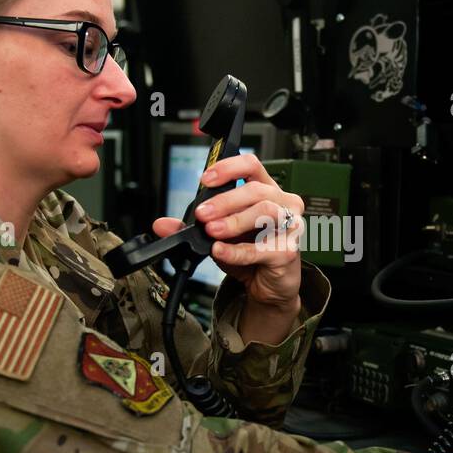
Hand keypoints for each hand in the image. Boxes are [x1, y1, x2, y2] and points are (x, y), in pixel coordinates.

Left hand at [152, 153, 304, 312]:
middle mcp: (282, 203)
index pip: (251, 166)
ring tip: (212, 231)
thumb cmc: (251, 254)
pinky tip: (221, 250)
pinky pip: (262, 248)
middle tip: (202, 214)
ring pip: (265, 212)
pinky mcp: (288, 251)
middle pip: (256, 190)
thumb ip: (192, 229)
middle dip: (225, 201)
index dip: (228, 168)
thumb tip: (162, 225)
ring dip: (234, 221)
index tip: (206, 179)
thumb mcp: (218, 237)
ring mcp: (290, 226)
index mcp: (266, 190)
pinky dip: (237, 250)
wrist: (269, 286)